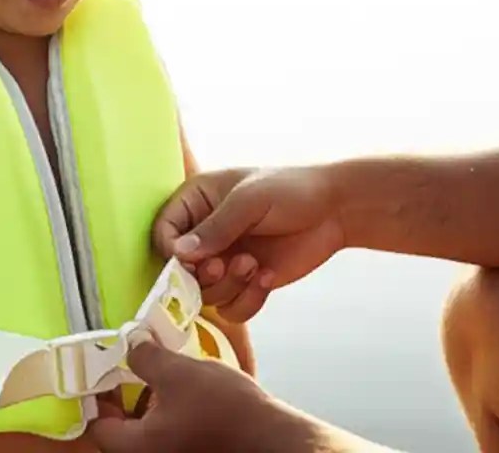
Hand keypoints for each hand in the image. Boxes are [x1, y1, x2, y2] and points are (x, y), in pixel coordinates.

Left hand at [89, 341, 316, 452]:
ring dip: (147, 404)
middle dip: (124, 396)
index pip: (98, 424)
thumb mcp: (178, 372)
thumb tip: (131, 346)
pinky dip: (167, 415)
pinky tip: (183, 393)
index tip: (107, 369)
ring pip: (145, 433)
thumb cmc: (224, 410)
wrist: (270, 436)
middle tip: (132, 368)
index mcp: (136, 447)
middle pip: (120, 430)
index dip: (100, 392)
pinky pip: (167, 437)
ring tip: (161, 375)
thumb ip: (145, 358)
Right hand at [153, 166, 345, 320]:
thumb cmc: (291, 190)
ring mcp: (225, 261)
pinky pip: (231, 309)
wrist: (335, 210)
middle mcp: (205, 235)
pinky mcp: (246, 283)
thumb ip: (215, 227)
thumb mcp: (250, 200)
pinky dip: (247, 300)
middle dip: (202, 275)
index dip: (171, 251)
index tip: (192, 258)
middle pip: (179, 272)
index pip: (163, 233)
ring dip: (228, 286)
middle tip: (223, 265)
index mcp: (197, 202)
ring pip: (205, 295)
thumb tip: (179, 254)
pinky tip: (267, 278)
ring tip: (254, 265)